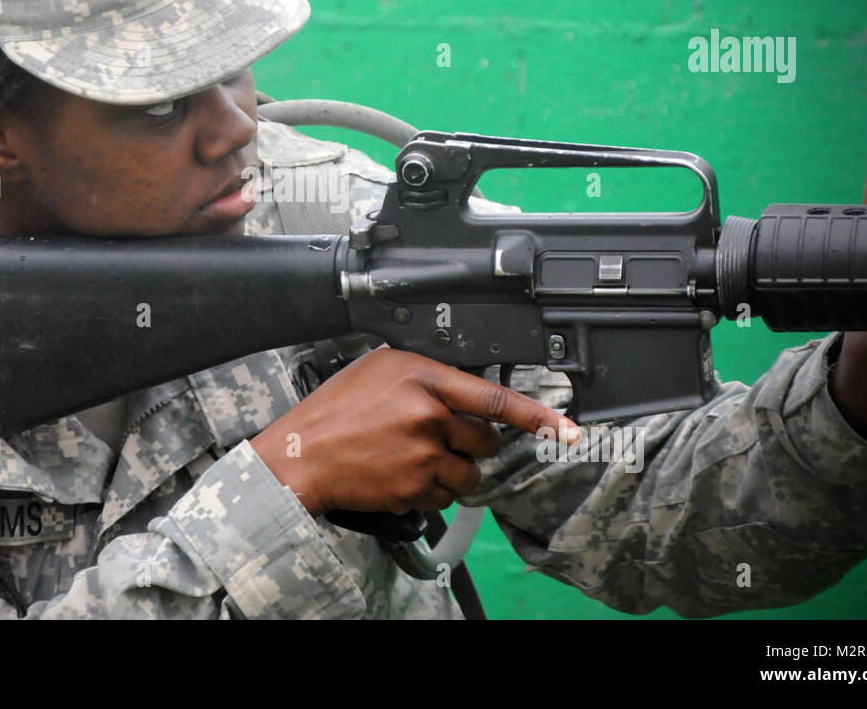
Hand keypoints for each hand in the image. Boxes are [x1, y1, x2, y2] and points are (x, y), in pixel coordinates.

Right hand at [251, 346, 578, 517]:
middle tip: (439, 440)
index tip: (566, 427)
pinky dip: (430, 492)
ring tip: (413, 460)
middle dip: (473, 445)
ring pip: (469, 474)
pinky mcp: (415, 489)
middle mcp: (428, 415)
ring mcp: (423, 455)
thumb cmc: (334, 411)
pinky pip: (444, 497)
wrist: (300, 454)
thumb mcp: (378, 370)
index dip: (536, 415)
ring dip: (453, 472)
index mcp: (422, 378)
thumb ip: (424, 375)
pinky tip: (399, 476)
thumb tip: (461, 388)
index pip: (493, 397)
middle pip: (485, 440)